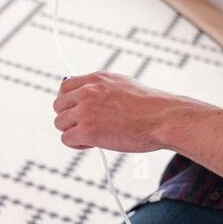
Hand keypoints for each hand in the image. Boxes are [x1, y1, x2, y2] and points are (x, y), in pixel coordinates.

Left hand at [52, 71, 177, 152]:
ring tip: (92, 136)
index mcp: (97, 79)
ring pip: (60, 123)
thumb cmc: (150, 107)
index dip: (69, 102)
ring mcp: (85, 111)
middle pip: (59, 106)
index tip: (77, 112)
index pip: (65, 87)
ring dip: (73, 131)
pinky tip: (93, 143)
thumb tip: (85, 95)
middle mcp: (87, 92)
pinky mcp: (87, 131)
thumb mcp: (122, 85)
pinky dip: (77, 144)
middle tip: (86, 126)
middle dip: (70, 118)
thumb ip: (101, 88)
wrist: (163, 118)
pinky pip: (67, 139)